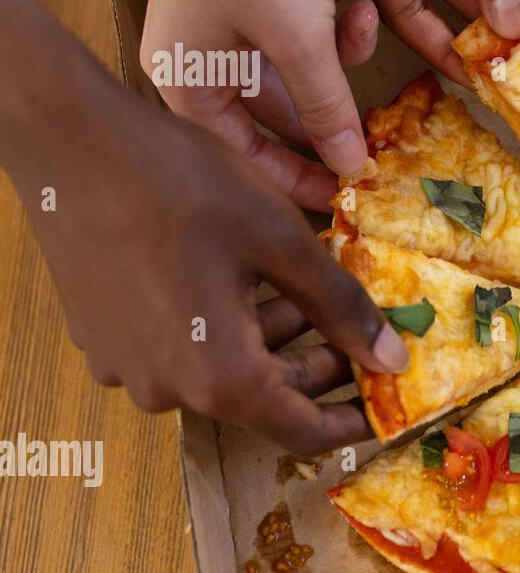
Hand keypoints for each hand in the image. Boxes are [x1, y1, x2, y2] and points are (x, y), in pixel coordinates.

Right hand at [2, 0, 406, 452]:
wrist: (72, 142)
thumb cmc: (184, 185)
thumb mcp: (283, 242)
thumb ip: (342, 308)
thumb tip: (395, 360)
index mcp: (221, 379)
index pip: (303, 431)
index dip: (351, 420)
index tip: (387, 405)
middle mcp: (169, 390)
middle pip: (265, 398)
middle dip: (319, 364)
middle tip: (361, 323)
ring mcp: (129, 366)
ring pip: (226, 368)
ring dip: (275, 336)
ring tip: (307, 285)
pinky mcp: (104, 338)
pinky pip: (183, 347)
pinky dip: (226, 323)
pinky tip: (245, 275)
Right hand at [142, 0, 377, 207]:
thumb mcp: (300, 42)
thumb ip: (327, 108)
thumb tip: (350, 165)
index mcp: (186, 79)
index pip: (242, 151)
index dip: (295, 175)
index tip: (343, 195)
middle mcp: (198, 50)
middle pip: (277, 103)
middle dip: (332, 96)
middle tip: (380, 126)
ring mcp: (225, 11)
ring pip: (300, 56)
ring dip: (338, 41)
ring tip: (358, 14)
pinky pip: (303, 14)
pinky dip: (326, 1)